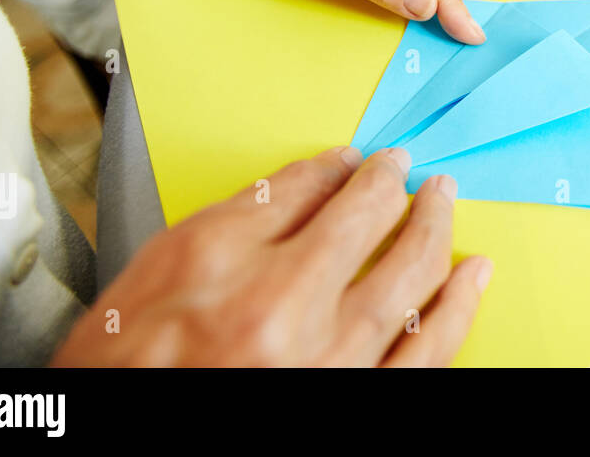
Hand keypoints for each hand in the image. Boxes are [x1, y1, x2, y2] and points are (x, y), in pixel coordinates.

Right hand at [52, 146, 491, 365]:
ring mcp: (325, 359)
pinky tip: (471, 276)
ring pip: (405, 277)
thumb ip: (220, 228)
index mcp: (216, 264)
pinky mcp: (355, 400)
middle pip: (358, 220)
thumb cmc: (118, 372)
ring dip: (432, 230)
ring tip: (443, 198)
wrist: (119, 440)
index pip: (295, 190)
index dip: (330, 167)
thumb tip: (287, 191)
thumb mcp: (141, 281)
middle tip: (403, 165)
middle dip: (387, 185)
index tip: (347, 161)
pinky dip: (456, 308)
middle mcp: (278, 306)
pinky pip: (426, 350)